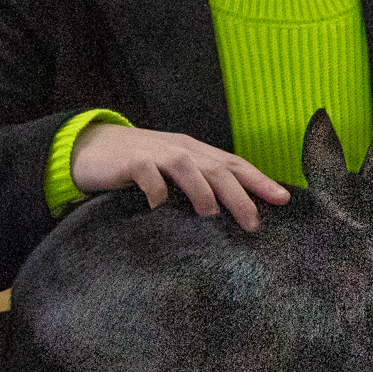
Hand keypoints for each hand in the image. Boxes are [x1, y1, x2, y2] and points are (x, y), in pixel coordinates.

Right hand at [70, 123, 289, 231]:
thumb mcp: (174, 172)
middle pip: (219, 168)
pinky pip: (148, 175)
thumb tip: (231, 213)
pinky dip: (156, 191)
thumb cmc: (139, 165)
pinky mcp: (131, 162)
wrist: (89, 148)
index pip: (235, 164)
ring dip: (202, 191)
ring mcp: (157, 153)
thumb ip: (200, 185)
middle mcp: (182, 150)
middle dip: (239, 195)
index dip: (260, 181)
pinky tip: (159, 208)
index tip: (284, 199)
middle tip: (253, 223)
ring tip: (211, 214)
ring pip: (188, 167)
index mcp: (197, 152)